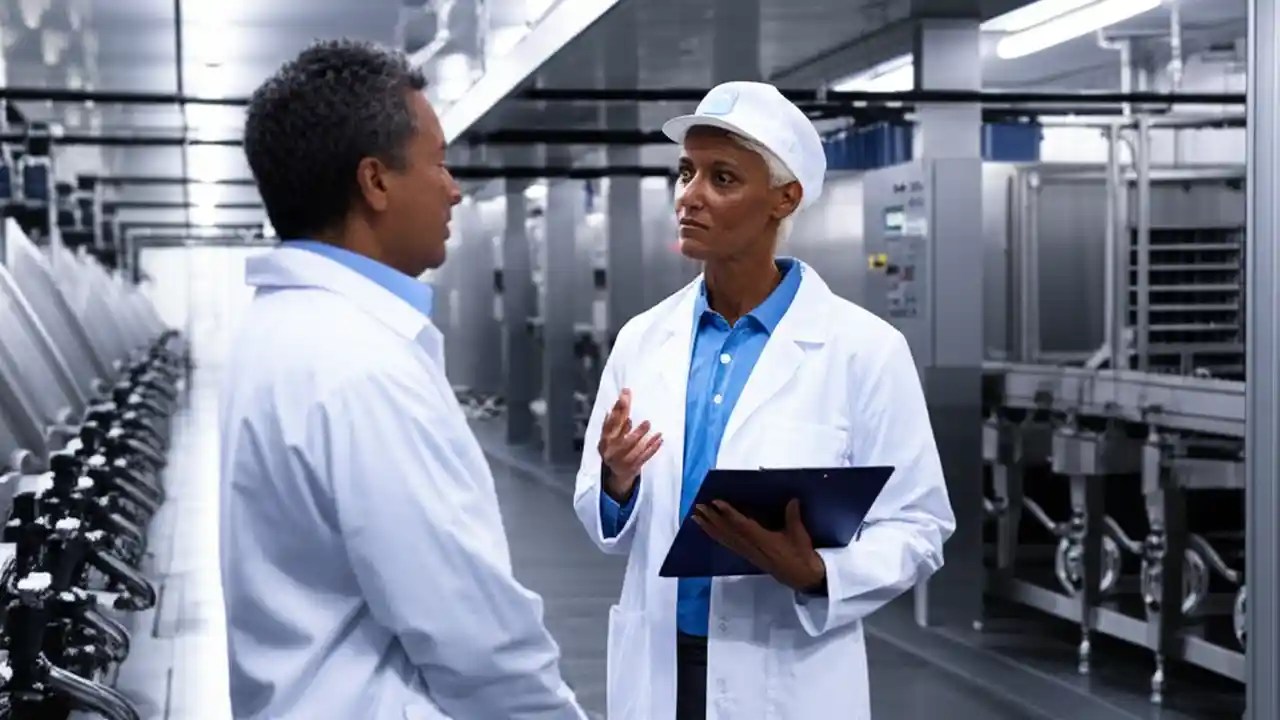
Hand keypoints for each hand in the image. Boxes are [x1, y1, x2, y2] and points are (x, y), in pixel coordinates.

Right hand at [598, 389, 662, 501]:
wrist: (615, 476)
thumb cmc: (614, 449)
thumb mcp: (611, 435)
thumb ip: (616, 419)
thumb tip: (621, 397)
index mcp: (604, 441)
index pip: (610, 423)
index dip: (617, 409)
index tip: (624, 396)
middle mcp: (611, 451)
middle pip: (620, 437)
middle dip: (628, 425)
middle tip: (641, 416)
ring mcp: (622, 461)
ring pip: (632, 448)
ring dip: (641, 435)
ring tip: (648, 424)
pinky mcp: (632, 468)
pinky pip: (644, 457)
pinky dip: (652, 448)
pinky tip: (660, 439)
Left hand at [693, 498, 826, 592]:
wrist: (802, 577)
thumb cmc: (801, 555)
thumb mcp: (799, 535)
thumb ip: (793, 516)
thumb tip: (792, 499)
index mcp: (763, 540)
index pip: (741, 525)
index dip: (728, 513)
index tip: (716, 502)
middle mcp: (751, 547)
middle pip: (727, 531)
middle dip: (712, 518)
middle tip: (698, 506)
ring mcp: (748, 552)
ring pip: (725, 538)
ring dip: (710, 527)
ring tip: (696, 517)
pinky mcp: (748, 556)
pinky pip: (729, 545)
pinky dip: (717, 536)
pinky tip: (710, 531)